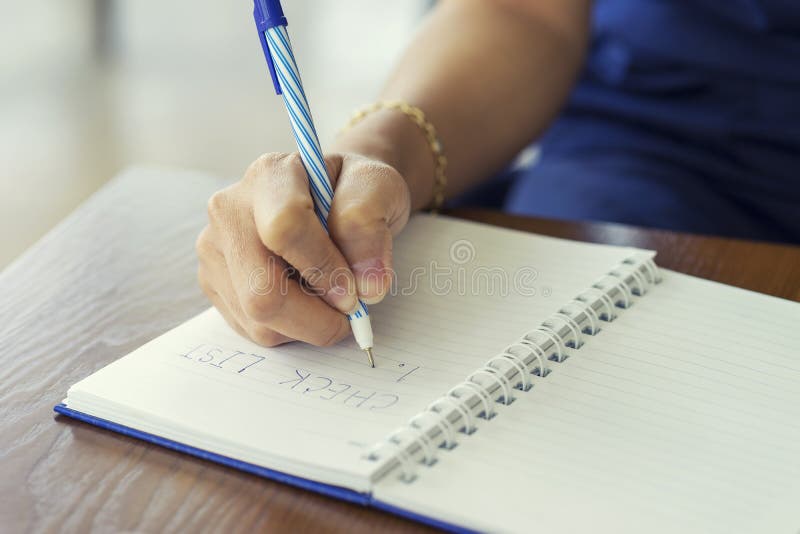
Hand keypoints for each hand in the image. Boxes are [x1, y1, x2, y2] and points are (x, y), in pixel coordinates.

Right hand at [196, 152, 410, 346]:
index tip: (355, 291)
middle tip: (348, 311)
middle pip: (261, 292)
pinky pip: (254, 330)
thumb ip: (370, 226)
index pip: (285, 229)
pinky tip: (305, 297)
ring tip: (327, 294)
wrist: (332, 200)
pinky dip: (292, 328)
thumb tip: (365, 287)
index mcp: (270, 175)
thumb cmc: (354, 194)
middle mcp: (230, 210)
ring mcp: (215, 250)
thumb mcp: (379, 190)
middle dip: (316, 318)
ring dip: (308, 325)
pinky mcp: (213, 283)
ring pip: (259, 321)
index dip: (324, 269)